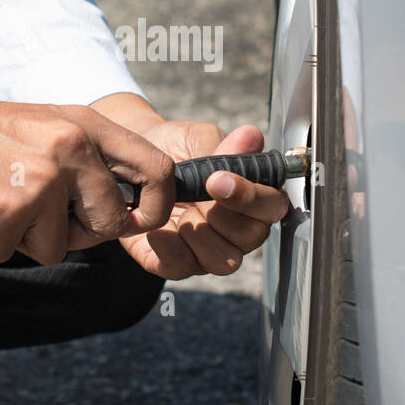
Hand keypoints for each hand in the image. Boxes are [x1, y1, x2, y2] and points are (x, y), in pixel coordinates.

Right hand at [0, 6, 174, 264]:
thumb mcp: (51, 126)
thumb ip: (92, 162)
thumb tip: (129, 216)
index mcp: (87, 126)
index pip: (157, 171)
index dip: (155, 207)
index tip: (136, 221)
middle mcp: (70, 150)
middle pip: (109, 225)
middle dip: (81, 233)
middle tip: (41, 211)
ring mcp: (38, 182)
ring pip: (59, 247)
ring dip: (30, 237)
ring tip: (1, 197)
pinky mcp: (5, 213)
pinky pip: (16, 252)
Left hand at [119, 121, 289, 279]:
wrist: (133, 159)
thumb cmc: (174, 148)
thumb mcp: (198, 140)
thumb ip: (225, 146)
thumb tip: (251, 137)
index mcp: (250, 197)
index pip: (272, 206)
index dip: (251, 197)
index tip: (218, 179)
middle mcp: (235, 229)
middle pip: (251, 238)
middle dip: (222, 215)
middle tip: (197, 194)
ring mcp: (208, 249)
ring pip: (223, 261)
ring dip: (201, 236)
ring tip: (180, 211)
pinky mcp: (175, 262)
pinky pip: (181, 267)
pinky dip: (168, 249)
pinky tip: (156, 228)